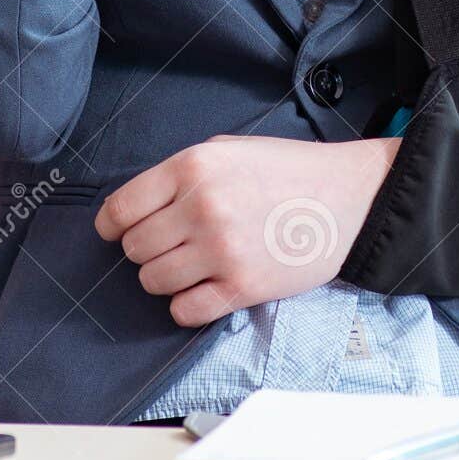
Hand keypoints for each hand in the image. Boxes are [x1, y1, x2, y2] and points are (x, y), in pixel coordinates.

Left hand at [94, 134, 399, 326]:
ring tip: (187, 265)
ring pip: (152, 280)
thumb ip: (181, 174)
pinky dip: (185, 305)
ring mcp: (221, 250)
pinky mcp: (242, 287)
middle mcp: (201, 207)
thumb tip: (138, 206)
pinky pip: (184, 311)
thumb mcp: (226, 149)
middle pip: (134, 247)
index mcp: (193, 167)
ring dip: (162, 277)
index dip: (111, 224)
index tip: (114, 231)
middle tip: (168, 244)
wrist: (347, 197)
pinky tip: (203, 288)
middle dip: (143, 249)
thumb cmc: (286, 170)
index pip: (121, 208)